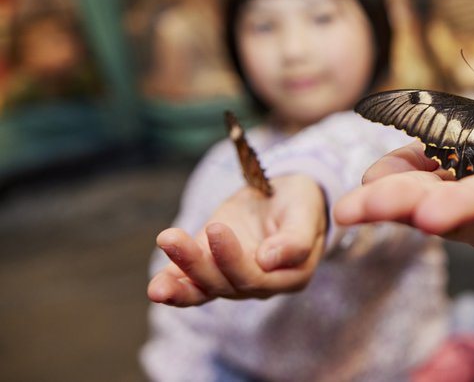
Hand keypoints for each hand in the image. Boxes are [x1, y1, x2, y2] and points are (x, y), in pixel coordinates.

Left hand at [147, 174, 326, 306]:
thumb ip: (295, 239)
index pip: (257, 278)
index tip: (217, 229)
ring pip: (204, 286)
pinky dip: (173, 285)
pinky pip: (191, 284)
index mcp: (290, 277)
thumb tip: (267, 260)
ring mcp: (233, 278)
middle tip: (172, 238)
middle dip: (196, 263)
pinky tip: (156, 287)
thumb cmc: (300, 204)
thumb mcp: (306, 211)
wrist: (284, 196)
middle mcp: (261, 285)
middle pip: (225, 284)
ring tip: (156, 259)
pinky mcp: (212, 266)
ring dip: (178, 275)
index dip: (232, 259)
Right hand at [333, 141, 473, 251]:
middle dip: (409, 204)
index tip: (345, 210)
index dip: (380, 201)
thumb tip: (373, 178)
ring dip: (461, 210)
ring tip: (431, 218)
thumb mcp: (458, 145)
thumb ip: (417, 161)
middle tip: (371, 206)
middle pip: (445, 204)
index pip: (411, 194)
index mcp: (453, 190)